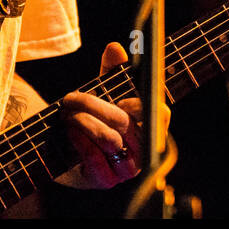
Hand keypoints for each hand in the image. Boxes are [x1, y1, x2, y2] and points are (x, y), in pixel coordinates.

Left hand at [59, 42, 168, 189]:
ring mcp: (126, 169)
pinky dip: (79, 140)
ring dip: (84, 122)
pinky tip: (69, 130)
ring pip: (110, 140)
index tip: (119, 98)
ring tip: (66, 113)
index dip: (141, 104)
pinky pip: (95, 159)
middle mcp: (143, 150)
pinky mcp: (105, 180)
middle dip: (94, 106)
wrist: (67, 148)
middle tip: (71, 98)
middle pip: (125, 123)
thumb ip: (111, 70)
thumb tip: (115, 48)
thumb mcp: (104, 90)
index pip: (161, 115)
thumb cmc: (94, 117)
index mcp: (150, 126)